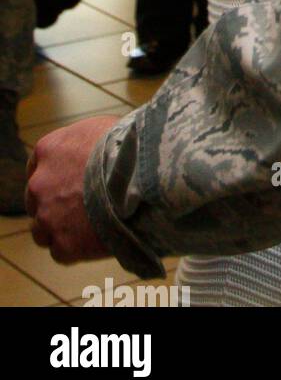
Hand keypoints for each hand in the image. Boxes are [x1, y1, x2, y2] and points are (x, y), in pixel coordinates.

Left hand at [25, 116, 119, 262]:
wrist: (144, 176)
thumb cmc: (130, 145)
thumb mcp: (103, 128)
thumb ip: (85, 142)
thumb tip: (92, 148)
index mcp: (49, 150)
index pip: (37, 166)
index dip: (55, 175)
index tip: (69, 180)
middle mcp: (39, 183)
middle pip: (37, 199)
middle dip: (55, 203)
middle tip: (83, 204)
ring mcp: (48, 217)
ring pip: (43, 229)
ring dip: (61, 228)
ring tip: (90, 226)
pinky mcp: (63, 245)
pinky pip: (61, 251)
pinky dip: (77, 247)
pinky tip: (98, 239)